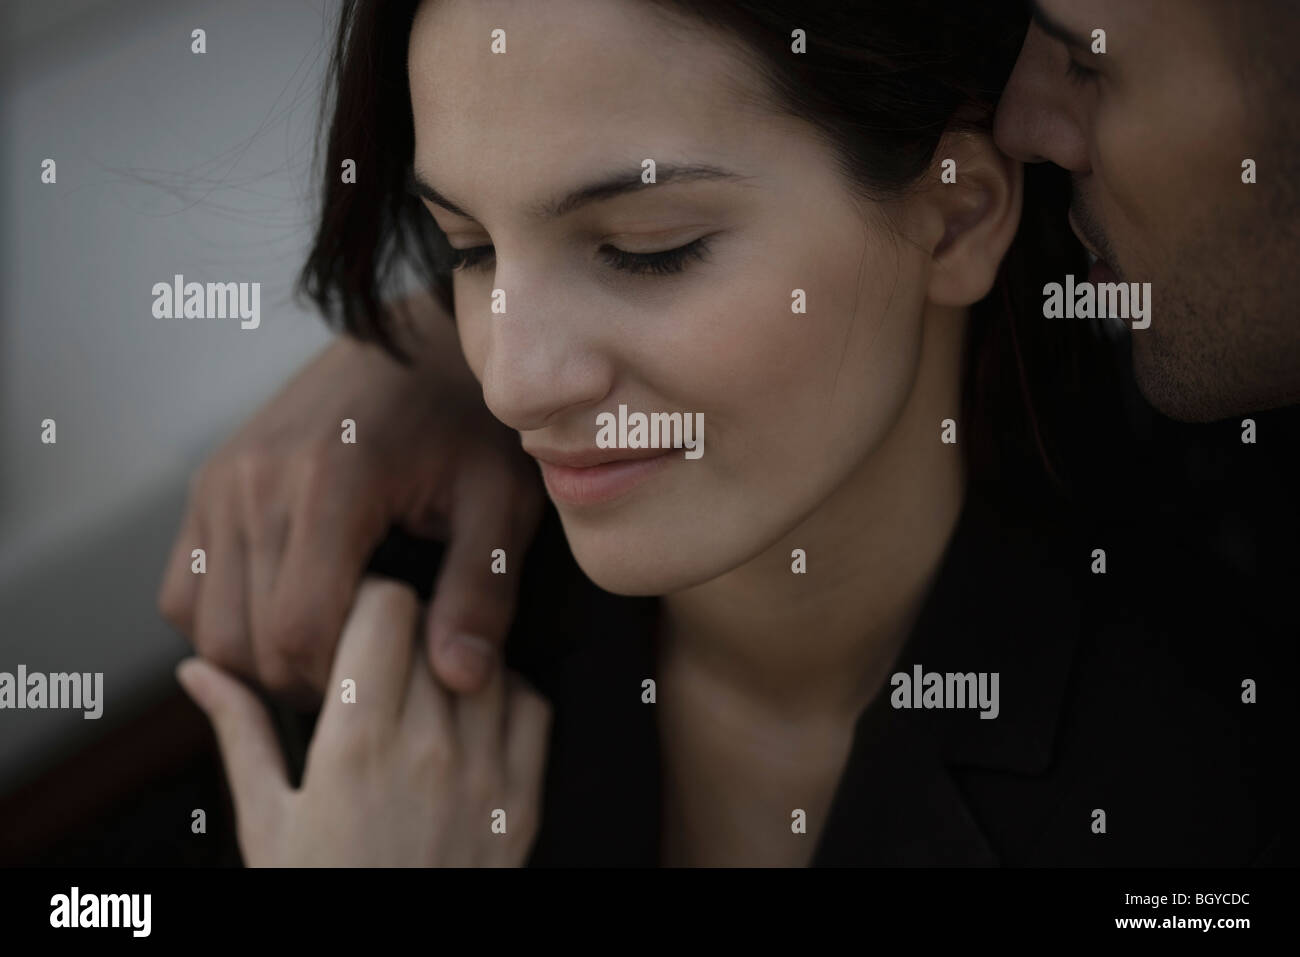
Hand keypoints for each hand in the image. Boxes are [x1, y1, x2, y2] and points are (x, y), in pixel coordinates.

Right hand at [157, 294, 543, 705]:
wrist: (422, 343)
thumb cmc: (469, 422)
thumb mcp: (499, 502)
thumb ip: (481, 591)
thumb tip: (460, 680)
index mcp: (331, 483)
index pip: (297, 631)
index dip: (337, 682)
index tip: (386, 680)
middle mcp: (257, 479)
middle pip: (243, 639)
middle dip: (301, 679)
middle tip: (362, 673)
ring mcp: (222, 479)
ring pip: (201, 622)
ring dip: (258, 657)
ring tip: (328, 647)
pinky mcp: (209, 481)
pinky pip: (182, 587)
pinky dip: (222, 621)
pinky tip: (286, 615)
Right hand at [175, 577, 552, 866]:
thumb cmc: (321, 895)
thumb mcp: (266, 822)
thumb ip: (241, 733)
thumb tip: (200, 672)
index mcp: (355, 744)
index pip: (386, 609)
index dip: (368, 600)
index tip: (353, 619)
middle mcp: (427, 748)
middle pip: (437, 626)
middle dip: (408, 627)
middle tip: (383, 656)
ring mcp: (483, 772)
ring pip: (487, 659)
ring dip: (455, 660)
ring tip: (422, 690)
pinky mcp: (521, 799)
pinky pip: (532, 706)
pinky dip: (507, 697)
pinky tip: (470, 718)